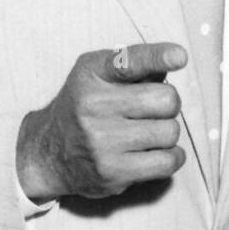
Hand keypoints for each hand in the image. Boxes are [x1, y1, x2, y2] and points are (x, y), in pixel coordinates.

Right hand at [16, 42, 188, 202]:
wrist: (48, 152)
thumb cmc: (86, 105)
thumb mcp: (99, 72)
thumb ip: (137, 63)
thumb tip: (175, 60)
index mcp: (92, 74)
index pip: (129, 62)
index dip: (158, 57)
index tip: (179, 57)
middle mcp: (94, 106)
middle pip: (166, 100)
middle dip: (169, 103)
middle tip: (154, 109)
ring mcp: (102, 143)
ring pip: (170, 132)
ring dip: (168, 131)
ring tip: (149, 131)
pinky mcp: (112, 173)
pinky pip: (167, 162)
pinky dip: (173, 156)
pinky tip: (158, 151)